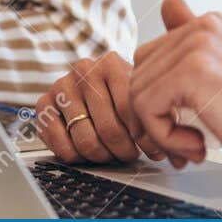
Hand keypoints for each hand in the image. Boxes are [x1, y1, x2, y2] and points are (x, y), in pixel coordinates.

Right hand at [34, 52, 166, 164]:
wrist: (87, 78)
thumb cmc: (120, 92)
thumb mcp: (142, 93)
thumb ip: (163, 115)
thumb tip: (177, 151)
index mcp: (112, 64)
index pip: (131, 111)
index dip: (145, 140)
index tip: (154, 152)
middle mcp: (84, 71)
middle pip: (108, 130)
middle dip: (124, 152)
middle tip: (130, 155)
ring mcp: (62, 86)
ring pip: (85, 140)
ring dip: (102, 156)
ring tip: (111, 154)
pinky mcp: (43, 103)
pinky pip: (58, 142)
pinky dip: (74, 156)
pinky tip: (85, 152)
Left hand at [129, 0, 221, 176]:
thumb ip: (192, 45)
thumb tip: (169, 2)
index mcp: (208, 24)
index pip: (150, 57)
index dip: (155, 97)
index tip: (177, 124)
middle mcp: (202, 27)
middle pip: (139, 74)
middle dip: (151, 116)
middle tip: (181, 143)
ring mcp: (197, 47)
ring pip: (138, 93)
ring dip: (159, 131)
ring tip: (193, 146)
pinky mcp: (193, 73)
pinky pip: (146, 108)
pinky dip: (165, 136)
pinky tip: (198, 146)